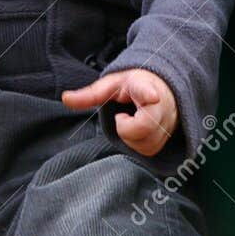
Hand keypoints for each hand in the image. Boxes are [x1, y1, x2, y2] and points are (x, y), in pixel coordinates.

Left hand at [61, 68, 178, 157]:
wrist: (164, 88)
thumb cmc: (134, 86)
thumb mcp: (112, 84)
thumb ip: (90, 94)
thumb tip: (65, 98)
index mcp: (145, 87)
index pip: (149, 92)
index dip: (150, 95)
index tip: (153, 97)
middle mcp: (162, 106)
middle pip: (144, 127)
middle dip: (126, 128)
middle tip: (122, 118)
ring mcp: (169, 123)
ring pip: (147, 144)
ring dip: (131, 138)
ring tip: (130, 122)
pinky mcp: (169, 137)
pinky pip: (150, 151)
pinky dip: (139, 144)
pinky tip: (138, 132)